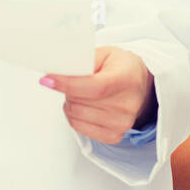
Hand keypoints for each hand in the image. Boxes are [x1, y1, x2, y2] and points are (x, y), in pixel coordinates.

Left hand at [40, 46, 154, 144]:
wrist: (141, 86)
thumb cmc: (122, 68)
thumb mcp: (105, 53)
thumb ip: (83, 60)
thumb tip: (58, 70)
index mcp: (126, 79)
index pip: (93, 86)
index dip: (68, 84)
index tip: (48, 79)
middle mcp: (127, 104)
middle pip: (80, 102)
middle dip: (67, 89)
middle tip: (73, 80)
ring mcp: (121, 123)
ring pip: (75, 115)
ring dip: (70, 103)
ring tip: (81, 92)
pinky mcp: (114, 136)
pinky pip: (79, 128)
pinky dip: (75, 116)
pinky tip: (84, 106)